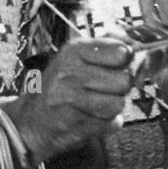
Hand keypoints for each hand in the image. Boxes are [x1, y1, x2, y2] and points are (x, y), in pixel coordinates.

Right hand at [2, 37, 134, 161]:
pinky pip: (110, 122)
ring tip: (95, 104)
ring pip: (119, 103)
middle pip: (124, 80)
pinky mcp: (75, 121)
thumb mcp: (76, 59)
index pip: (122, 52)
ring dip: (112, 107)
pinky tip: (89, 117)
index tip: (119, 66)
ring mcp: (71, 97)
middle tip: (104, 90)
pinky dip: (106, 123)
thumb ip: (106, 49)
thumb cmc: (59, 88)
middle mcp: (71, 71)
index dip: (126, 62)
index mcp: (74, 50)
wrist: (31, 122)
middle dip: (119, 88)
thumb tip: (136, 45)